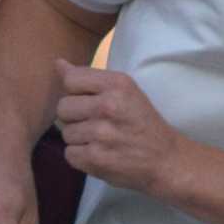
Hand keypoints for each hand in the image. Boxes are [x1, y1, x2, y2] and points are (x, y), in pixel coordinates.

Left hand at [55, 59, 178, 194]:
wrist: (165, 159)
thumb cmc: (142, 122)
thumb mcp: (124, 91)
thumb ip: (90, 78)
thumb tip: (58, 64)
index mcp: (117, 84)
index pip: (71, 79)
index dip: (75, 92)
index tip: (89, 101)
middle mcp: (109, 106)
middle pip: (63, 107)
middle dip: (74, 117)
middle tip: (94, 123)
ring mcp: (101, 134)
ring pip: (65, 133)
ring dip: (79, 139)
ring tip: (100, 140)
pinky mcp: (96, 158)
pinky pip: (69, 154)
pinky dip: (81, 157)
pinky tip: (99, 154)